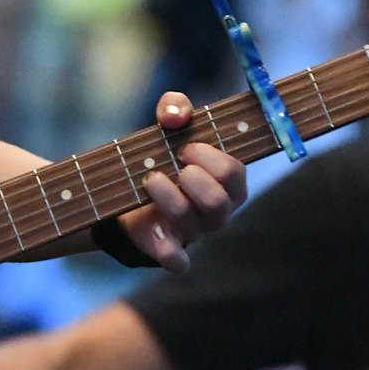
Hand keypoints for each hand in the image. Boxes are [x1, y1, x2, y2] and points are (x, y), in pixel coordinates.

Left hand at [113, 91, 247, 272]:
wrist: (133, 192)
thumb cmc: (164, 156)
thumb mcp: (169, 127)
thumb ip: (175, 107)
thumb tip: (175, 114)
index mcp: (226, 182)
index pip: (235, 173)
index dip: (211, 158)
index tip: (186, 147)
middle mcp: (216, 210)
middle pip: (219, 202)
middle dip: (196, 180)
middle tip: (175, 164)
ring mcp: (194, 232)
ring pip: (194, 223)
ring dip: (169, 197)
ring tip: (151, 179)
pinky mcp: (168, 248)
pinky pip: (179, 262)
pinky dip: (170, 252)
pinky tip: (157, 231)